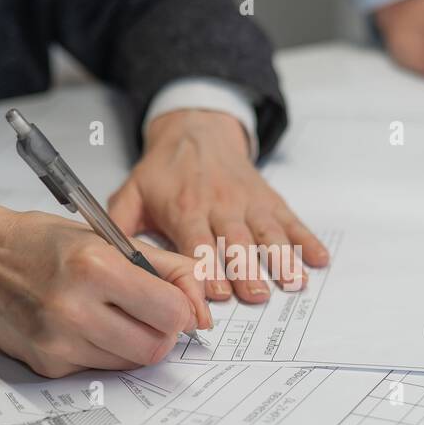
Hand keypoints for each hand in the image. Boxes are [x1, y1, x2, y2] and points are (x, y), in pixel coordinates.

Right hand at [0, 201, 210, 377]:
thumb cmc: (40, 243)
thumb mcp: (106, 238)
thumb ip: (164, 266)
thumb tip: (201, 302)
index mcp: (95, 268)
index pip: (171, 312)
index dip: (182, 309)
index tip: (175, 302)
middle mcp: (75, 308)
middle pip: (156, 347)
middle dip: (163, 331)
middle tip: (149, 312)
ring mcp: (59, 342)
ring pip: (131, 363)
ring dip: (135, 342)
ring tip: (115, 314)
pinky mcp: (49, 364)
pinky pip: (100, 367)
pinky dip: (104, 350)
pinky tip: (85, 325)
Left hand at [107, 109, 328, 302]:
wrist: (197, 128)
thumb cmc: (165, 171)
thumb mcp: (133, 191)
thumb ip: (118, 225)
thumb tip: (104, 257)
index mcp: (186, 207)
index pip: (197, 242)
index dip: (208, 268)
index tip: (217, 293)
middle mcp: (220, 205)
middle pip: (236, 241)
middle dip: (247, 269)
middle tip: (256, 295)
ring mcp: (248, 202)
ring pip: (267, 233)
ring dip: (281, 258)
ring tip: (293, 282)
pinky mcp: (269, 200)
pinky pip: (291, 221)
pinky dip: (307, 240)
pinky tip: (319, 258)